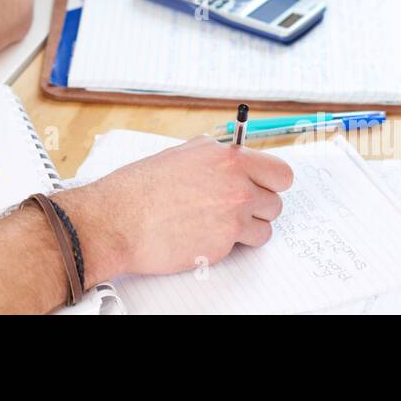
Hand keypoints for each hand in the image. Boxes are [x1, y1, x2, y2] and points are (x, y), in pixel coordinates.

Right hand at [67, 136, 292, 278]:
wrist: (119, 219)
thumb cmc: (141, 187)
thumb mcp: (182, 155)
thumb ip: (216, 157)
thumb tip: (233, 159)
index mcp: (228, 158)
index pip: (281, 172)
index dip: (273, 182)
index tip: (265, 186)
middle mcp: (237, 184)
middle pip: (276, 202)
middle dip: (259, 207)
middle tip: (237, 208)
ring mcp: (233, 215)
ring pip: (265, 228)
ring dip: (248, 229)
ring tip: (219, 224)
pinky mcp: (224, 244)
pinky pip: (243, 246)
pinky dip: (229, 245)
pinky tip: (205, 235)